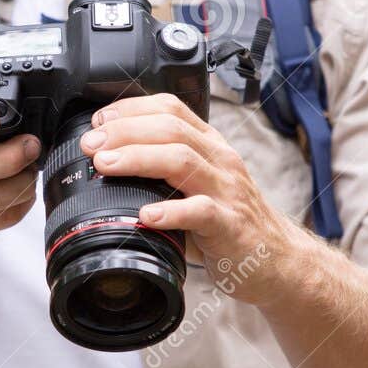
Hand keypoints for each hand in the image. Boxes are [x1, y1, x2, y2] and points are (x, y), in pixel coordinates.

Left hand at [79, 93, 307, 304]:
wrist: (276, 259)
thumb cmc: (229, 222)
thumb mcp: (197, 186)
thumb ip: (163, 172)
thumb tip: (106, 164)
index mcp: (210, 146)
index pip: (171, 108)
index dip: (131, 109)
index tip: (99, 122)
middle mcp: (219, 160)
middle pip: (170, 129)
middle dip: (125, 131)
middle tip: (91, 145)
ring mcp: (226, 191)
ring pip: (182, 161)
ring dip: (138, 159)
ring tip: (106, 165)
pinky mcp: (230, 224)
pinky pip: (200, 212)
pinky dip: (170, 211)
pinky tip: (146, 215)